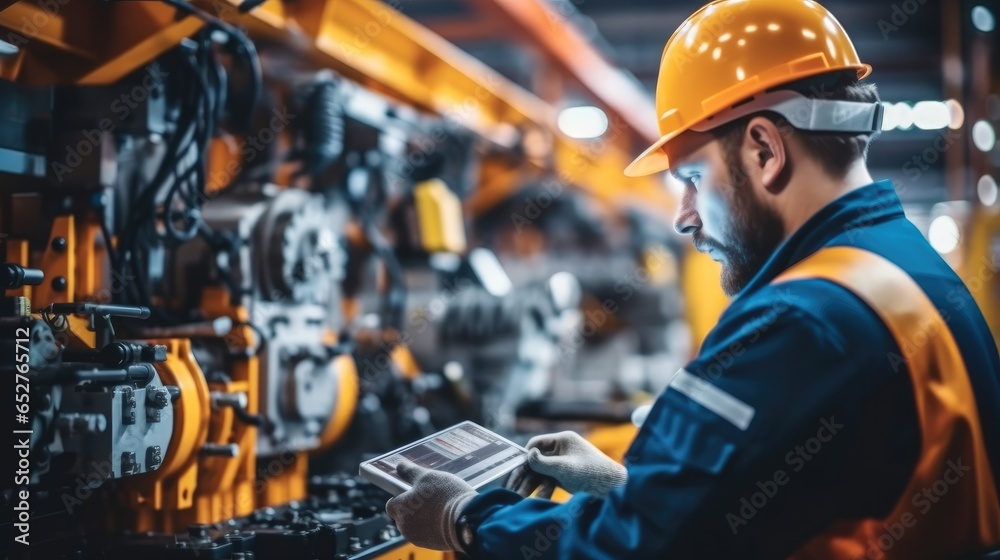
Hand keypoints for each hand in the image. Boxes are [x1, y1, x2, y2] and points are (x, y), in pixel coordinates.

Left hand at [385, 459, 476, 551]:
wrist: (466, 520)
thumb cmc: (445, 496)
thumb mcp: (427, 476)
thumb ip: (410, 471)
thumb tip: (399, 465)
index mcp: (400, 509)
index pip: (391, 504)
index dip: (400, 496)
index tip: (410, 490)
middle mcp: (405, 527)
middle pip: (403, 516)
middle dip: (412, 508)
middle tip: (428, 497)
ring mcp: (418, 538)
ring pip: (415, 525)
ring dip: (423, 517)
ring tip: (439, 506)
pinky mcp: (432, 545)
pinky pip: (427, 533)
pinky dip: (433, 526)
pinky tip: (445, 517)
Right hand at [505, 431, 626, 497]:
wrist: (614, 491)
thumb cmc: (592, 474)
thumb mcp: (564, 468)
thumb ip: (543, 462)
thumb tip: (527, 454)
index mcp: (563, 440)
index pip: (537, 444)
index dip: (525, 456)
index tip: (514, 469)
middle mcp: (562, 450)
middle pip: (536, 460)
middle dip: (524, 475)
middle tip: (511, 489)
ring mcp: (564, 464)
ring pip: (541, 473)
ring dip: (530, 485)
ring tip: (519, 498)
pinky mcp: (566, 477)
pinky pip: (549, 482)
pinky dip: (542, 490)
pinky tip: (537, 500)